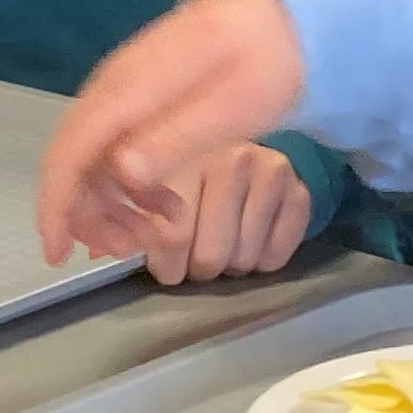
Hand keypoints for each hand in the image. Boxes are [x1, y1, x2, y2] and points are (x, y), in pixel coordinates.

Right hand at [36, 0, 309, 262]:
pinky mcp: (136, 99)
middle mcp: (113, 86)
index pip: (71, 149)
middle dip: (89, 215)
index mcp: (132, 86)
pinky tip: (163, 207)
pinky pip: (112, 149)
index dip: (56, 205)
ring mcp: (122, 90)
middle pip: (73, 159)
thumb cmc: (266, 59)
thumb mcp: (233, 105)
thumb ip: (175, 138)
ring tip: (155, 233)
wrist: (281, 14)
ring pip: (90, 159)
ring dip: (111, 205)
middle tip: (134, 248)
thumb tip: (119, 175)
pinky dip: (128, 187)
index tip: (56, 253)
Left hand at [143, 142, 310, 284]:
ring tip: (221, 245)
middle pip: (211, 255)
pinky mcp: (300, 191)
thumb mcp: (147, 182)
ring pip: (243, 261)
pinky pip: (275, 258)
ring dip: (228, 268)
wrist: (241, 142)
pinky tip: (250, 240)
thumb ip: (127, 212)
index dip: (166, 265)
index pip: (173, 235)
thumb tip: (112, 249)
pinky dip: (260, 264)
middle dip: (197, 270)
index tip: (164, 265)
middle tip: (193, 258)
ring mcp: (271, 172)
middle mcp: (233, 158)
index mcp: (183, 153)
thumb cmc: (184, 169)